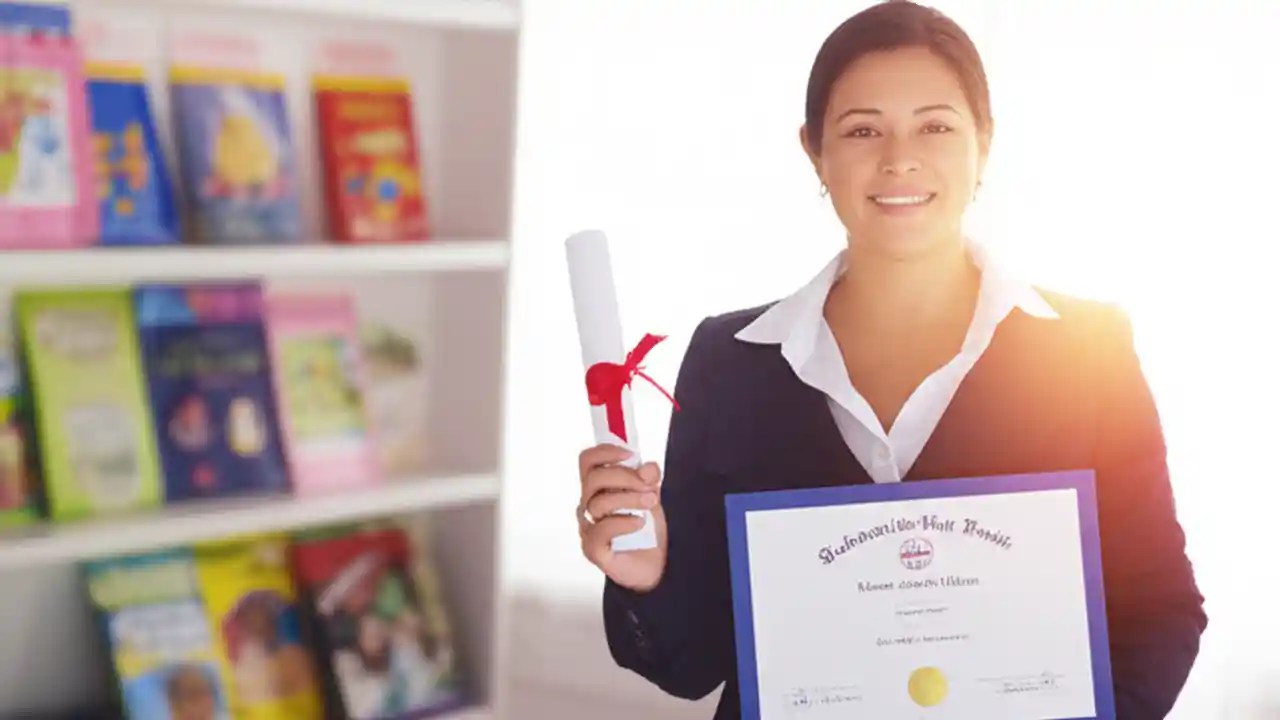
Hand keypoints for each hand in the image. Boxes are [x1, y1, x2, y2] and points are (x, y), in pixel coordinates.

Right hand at [578, 444, 667, 592]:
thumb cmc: (647, 530)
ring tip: (651, 503)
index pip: (588, 461)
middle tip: (648, 485)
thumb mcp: (652, 496)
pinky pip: (601, 530)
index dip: (605, 452)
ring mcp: (588, 527)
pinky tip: (639, 522)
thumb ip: (649, 479)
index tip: (629, 454)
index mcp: (599, 488)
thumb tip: (647, 468)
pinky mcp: (593, 549)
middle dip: (624, 477)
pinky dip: (623, 523)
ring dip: (629, 499)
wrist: (655, 566)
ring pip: (598, 503)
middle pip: (593, 479)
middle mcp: (589, 505)